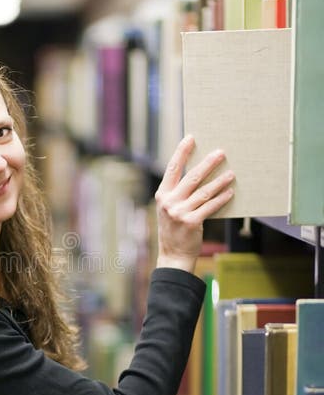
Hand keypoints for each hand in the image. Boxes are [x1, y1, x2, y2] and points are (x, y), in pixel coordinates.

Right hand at [155, 135, 234, 272]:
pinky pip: (210, 207)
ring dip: (219, 181)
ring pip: (203, 192)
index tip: (191, 138)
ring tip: (231, 173)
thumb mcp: (169, 209)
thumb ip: (177, 193)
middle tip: (220, 152)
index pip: (172, 169)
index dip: (181, 152)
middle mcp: (169, 202)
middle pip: (191, 177)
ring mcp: (180, 213)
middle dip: (207, 163)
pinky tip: (230, 192)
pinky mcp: (192, 222)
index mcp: (162, 195)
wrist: (173, 255)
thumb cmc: (174, 230)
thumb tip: (197, 173)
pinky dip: (221, 199)